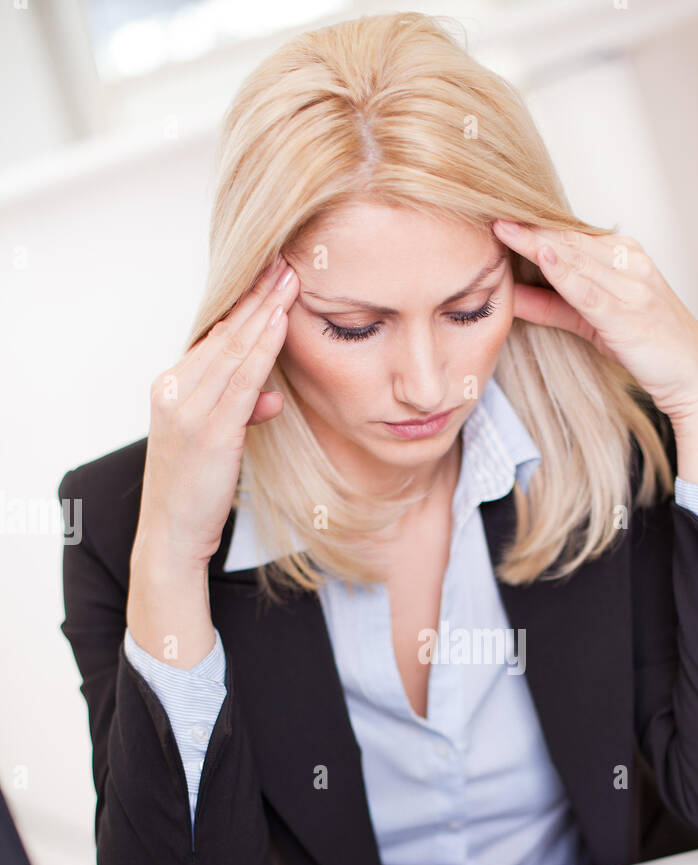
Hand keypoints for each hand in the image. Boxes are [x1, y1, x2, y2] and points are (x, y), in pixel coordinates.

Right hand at [134, 254, 299, 569]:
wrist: (171, 534)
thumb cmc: (194, 493)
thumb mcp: (217, 445)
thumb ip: (240, 412)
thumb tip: (269, 397)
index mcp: (172, 388)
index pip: (214, 338)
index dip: (244, 306)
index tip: (270, 277)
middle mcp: (175, 390)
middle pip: (224, 334)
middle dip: (257, 296)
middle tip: (285, 261)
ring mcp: (190, 409)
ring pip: (233, 350)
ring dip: (265, 312)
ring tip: (290, 280)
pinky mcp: (210, 431)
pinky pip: (241, 381)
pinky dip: (262, 349)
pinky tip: (279, 324)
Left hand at [491, 219, 697, 424]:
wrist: (695, 378)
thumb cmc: (648, 348)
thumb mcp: (592, 322)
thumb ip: (552, 305)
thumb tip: (509, 294)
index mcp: (623, 257)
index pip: (568, 234)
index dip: (530, 224)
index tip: (493, 211)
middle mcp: (629, 263)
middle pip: (567, 238)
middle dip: (526, 225)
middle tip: (485, 207)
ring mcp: (631, 286)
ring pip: (575, 257)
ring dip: (536, 241)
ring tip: (501, 225)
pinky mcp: (628, 314)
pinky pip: (590, 289)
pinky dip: (565, 272)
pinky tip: (542, 255)